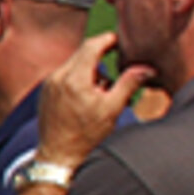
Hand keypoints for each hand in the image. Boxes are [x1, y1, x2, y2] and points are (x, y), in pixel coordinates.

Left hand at [33, 33, 143, 168]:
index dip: (108, 40)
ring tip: (101, 94)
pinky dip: (79, 79)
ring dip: (91, 71)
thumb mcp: (112, 108)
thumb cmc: (86, 134)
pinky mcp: (46, 90)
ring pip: (74, 64)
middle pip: (83, 53)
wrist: (58, 154)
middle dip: (101, 58)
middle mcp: (58, 76)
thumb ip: (129, 84)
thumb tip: (147, 69)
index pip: (92, 46)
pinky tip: (87, 98)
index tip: (120, 41)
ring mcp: (49, 83)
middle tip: (117, 69)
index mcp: (74, 78)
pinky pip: (65, 74)